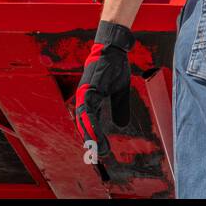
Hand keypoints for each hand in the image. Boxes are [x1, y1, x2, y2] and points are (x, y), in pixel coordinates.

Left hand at [73, 20, 133, 161]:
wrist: (114, 48)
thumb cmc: (115, 66)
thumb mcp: (120, 91)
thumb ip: (119, 108)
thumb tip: (122, 124)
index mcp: (92, 99)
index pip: (90, 122)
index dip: (94, 137)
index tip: (102, 151)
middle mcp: (85, 98)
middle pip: (84, 125)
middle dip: (90, 141)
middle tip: (97, 157)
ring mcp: (84, 94)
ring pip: (83, 121)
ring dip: (89, 137)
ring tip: (96, 151)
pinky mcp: (88, 90)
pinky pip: (88, 112)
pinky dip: (91, 125)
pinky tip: (95, 135)